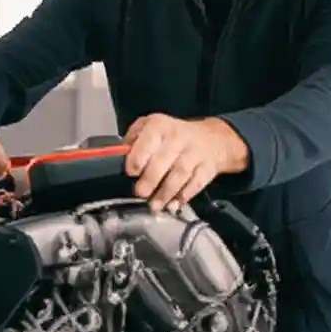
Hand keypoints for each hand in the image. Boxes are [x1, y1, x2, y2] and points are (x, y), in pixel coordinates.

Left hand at [122, 114, 247, 212]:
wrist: (212, 139)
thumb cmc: (174, 135)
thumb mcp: (151, 126)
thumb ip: (133, 138)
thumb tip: (118, 155)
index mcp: (159, 126)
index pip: (147, 142)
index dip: (137, 159)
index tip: (131, 172)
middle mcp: (178, 138)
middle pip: (163, 160)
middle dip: (150, 179)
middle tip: (141, 193)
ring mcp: (195, 153)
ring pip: (179, 174)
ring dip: (165, 193)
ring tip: (154, 205)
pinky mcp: (207, 168)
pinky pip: (195, 184)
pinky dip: (183, 196)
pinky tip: (173, 205)